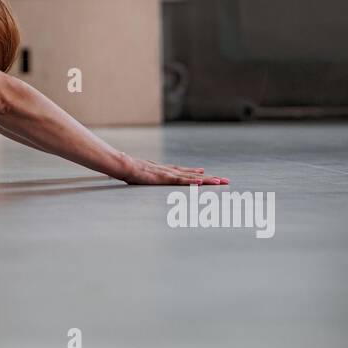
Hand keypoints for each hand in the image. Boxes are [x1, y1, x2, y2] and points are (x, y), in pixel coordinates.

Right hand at [113, 156, 227, 185]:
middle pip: (193, 175)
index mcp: (164, 171)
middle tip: (225, 181)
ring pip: (190, 178)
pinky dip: (190, 181)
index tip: (208, 175)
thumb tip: (145, 178)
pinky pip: (179, 181)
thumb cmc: (129, 171)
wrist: (122, 165)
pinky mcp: (163, 178)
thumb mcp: (142, 176)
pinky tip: (200, 182)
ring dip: (205, 180)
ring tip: (219, 182)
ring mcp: (167, 174)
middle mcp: (169, 171)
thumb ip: (148, 177)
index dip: (196, 174)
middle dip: (210, 178)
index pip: (184, 172)